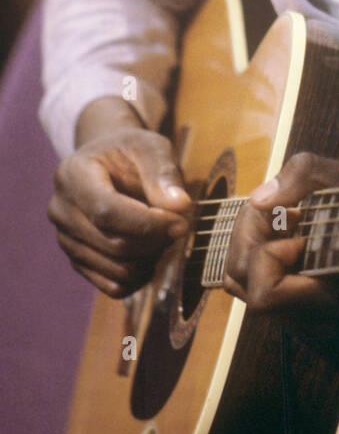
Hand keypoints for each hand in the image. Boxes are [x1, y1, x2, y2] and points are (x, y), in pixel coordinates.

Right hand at [48, 97, 190, 297]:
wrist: (108, 163)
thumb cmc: (131, 151)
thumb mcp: (151, 147)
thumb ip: (164, 173)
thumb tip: (180, 206)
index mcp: (73, 174)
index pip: (107, 212)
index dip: (148, 223)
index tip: (181, 222)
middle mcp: (61, 209)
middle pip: (113, 244)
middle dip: (156, 240)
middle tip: (180, 224)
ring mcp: (66, 239)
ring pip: (116, 270)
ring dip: (151, 258)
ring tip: (164, 233)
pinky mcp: (78, 260)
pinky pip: (114, 286)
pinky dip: (141, 276)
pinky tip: (152, 252)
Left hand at [223, 152, 338, 340]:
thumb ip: (301, 176)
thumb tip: (260, 201)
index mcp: (329, 300)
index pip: (265, 294)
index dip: (267, 254)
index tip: (297, 222)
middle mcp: (312, 318)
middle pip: (242, 283)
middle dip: (254, 236)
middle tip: (287, 211)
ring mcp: (299, 314)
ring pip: (240, 282)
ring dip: (254, 242)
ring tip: (287, 220)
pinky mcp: (289, 304)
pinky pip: (251, 279)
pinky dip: (259, 251)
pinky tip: (288, 233)